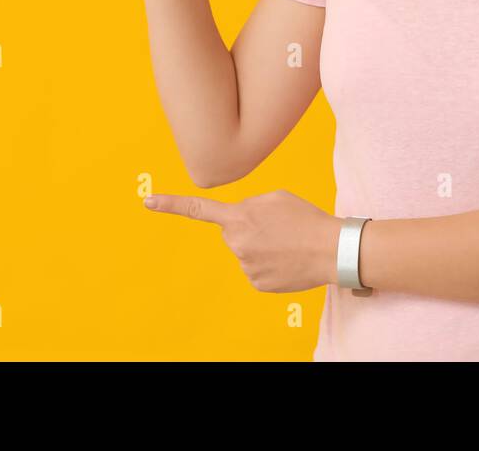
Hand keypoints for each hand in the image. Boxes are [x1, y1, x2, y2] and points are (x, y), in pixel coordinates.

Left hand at [143, 189, 341, 292]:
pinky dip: (269, 264)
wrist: (331, 250)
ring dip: (262, 247)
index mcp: (239, 216)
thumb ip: (250, 205)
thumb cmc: (306, 218)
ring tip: (288, 243)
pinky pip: (256, 269)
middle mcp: (237, 242)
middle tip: (279, 228)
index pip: (199, 209)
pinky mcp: (256, 282)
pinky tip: (287, 260)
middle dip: (250, 229)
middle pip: (233, 233)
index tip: (147, 200)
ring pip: (245, 252)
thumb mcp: (277, 197)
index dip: (170, 204)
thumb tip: (239, 222)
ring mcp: (245, 265)